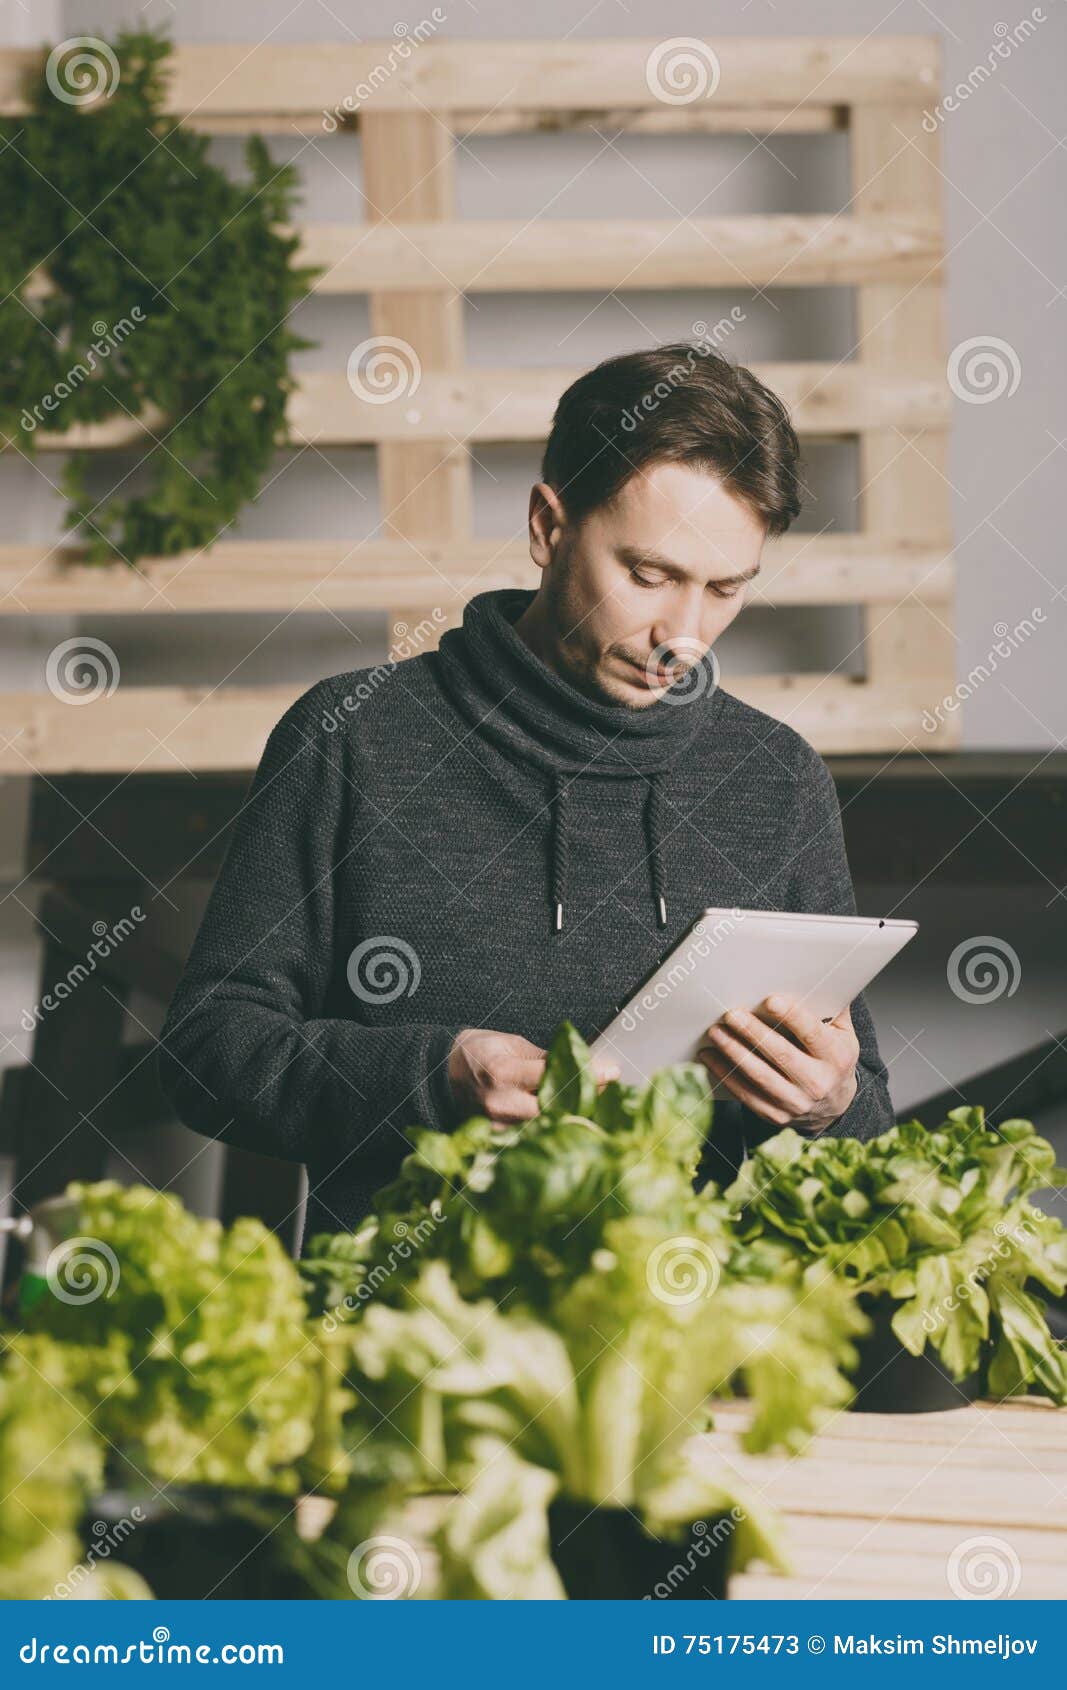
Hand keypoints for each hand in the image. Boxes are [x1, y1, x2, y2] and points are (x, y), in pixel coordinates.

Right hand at [447, 1028, 619, 1131]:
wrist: (441, 1073)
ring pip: (547, 1127)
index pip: (556, 1076)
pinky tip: (570, 1120)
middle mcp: (501, 1105)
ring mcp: (498, 1128)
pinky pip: (532, 1136)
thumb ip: (546, 1057)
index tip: (612, 1070)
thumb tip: (586, 1064)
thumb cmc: (477, 1052)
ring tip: (596, 1105)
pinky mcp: (497, 1141)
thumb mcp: (512, 1044)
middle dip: (586, 1099)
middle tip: (609, 1090)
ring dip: (573, 1115)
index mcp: (503, 1074)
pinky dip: (553, 1128)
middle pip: (557, 1108)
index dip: (589, 1074)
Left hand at [696, 995, 859, 1133]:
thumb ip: (831, 1007)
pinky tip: (710, 1057)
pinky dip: (725, 1074)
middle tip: (731, 1014)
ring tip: (716, 1032)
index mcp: (836, 1057)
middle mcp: (818, 1082)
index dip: (793, 1016)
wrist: (835, 1105)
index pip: (812, 1034)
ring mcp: (797, 1102)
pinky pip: (746, 1094)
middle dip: (753, 1033)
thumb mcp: (842, 1034)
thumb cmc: (833, 1058)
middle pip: (782, 1055)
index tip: (771, 1000)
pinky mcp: (776, 1115)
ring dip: (734, 1053)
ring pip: (760, 1076)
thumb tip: (820, 972)